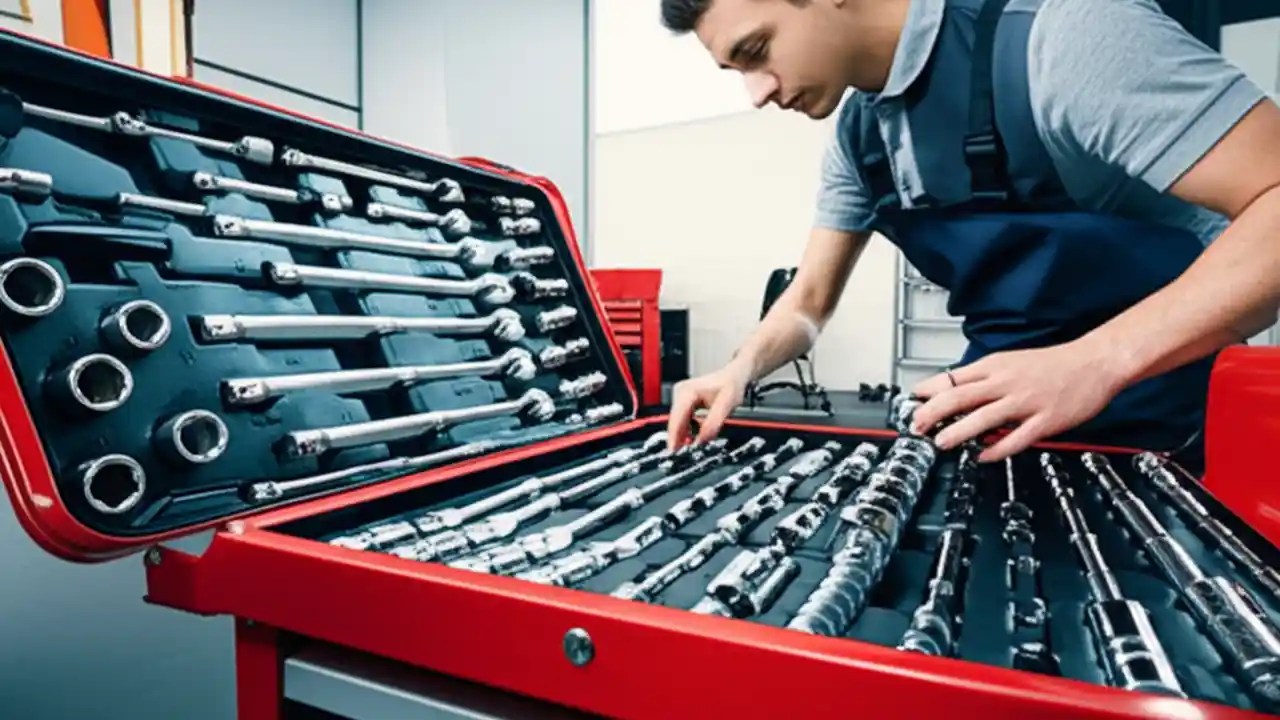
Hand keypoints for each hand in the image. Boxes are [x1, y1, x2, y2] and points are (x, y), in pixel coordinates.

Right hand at [666, 360, 752, 448]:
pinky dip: (688, 431)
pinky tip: (695, 438)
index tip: (675, 454)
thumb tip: (702, 441)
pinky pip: (683, 422)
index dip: (674, 438)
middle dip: (679, 440)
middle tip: (684, 458)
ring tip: (691, 450)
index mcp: (686, 391)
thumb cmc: (732, 384)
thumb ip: (713, 423)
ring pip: (678, 424)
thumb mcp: (726, 404)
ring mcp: (681, 398)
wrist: (735, 375)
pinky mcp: (685, 404)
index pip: (676, 419)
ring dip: (684, 437)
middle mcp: (680, 393)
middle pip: (675, 423)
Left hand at [908, 341, 1127, 461]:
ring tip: (940, 442)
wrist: (1095, 361)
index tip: (912, 403)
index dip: (929, 392)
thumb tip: (952, 390)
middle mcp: (1006, 382)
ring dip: (958, 432)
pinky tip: (983, 457)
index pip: (953, 378)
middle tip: (917, 426)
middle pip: (960, 397)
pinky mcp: (1045, 420)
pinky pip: (1016, 438)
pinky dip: (997, 449)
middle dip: (933, 413)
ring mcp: (1026, 402)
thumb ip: (983, 377)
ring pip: (983, 418)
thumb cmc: (1052, 363)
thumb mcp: (1010, 361)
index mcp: (995, 366)